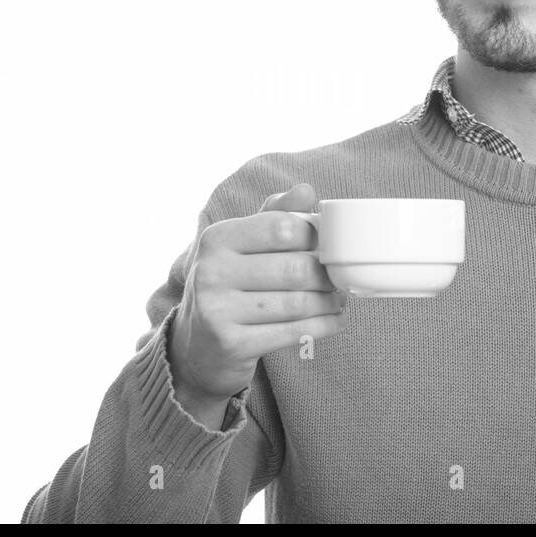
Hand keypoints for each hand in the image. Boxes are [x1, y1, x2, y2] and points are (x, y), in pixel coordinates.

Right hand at [167, 183, 345, 406]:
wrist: (196, 346)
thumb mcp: (242, 245)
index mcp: (217, 239)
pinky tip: (333, 321)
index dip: (316, 237)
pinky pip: (294, 332)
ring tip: (337, 299)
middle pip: (295, 269)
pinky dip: (323, 326)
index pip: (282, 227)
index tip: (328, 246)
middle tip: (339, 278)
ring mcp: (219, 311)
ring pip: (298, 303)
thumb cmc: (230, 286)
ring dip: (329, 302)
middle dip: (327, 275)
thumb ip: (274, 215)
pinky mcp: (232, 344)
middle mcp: (212, 272)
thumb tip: (306, 190)